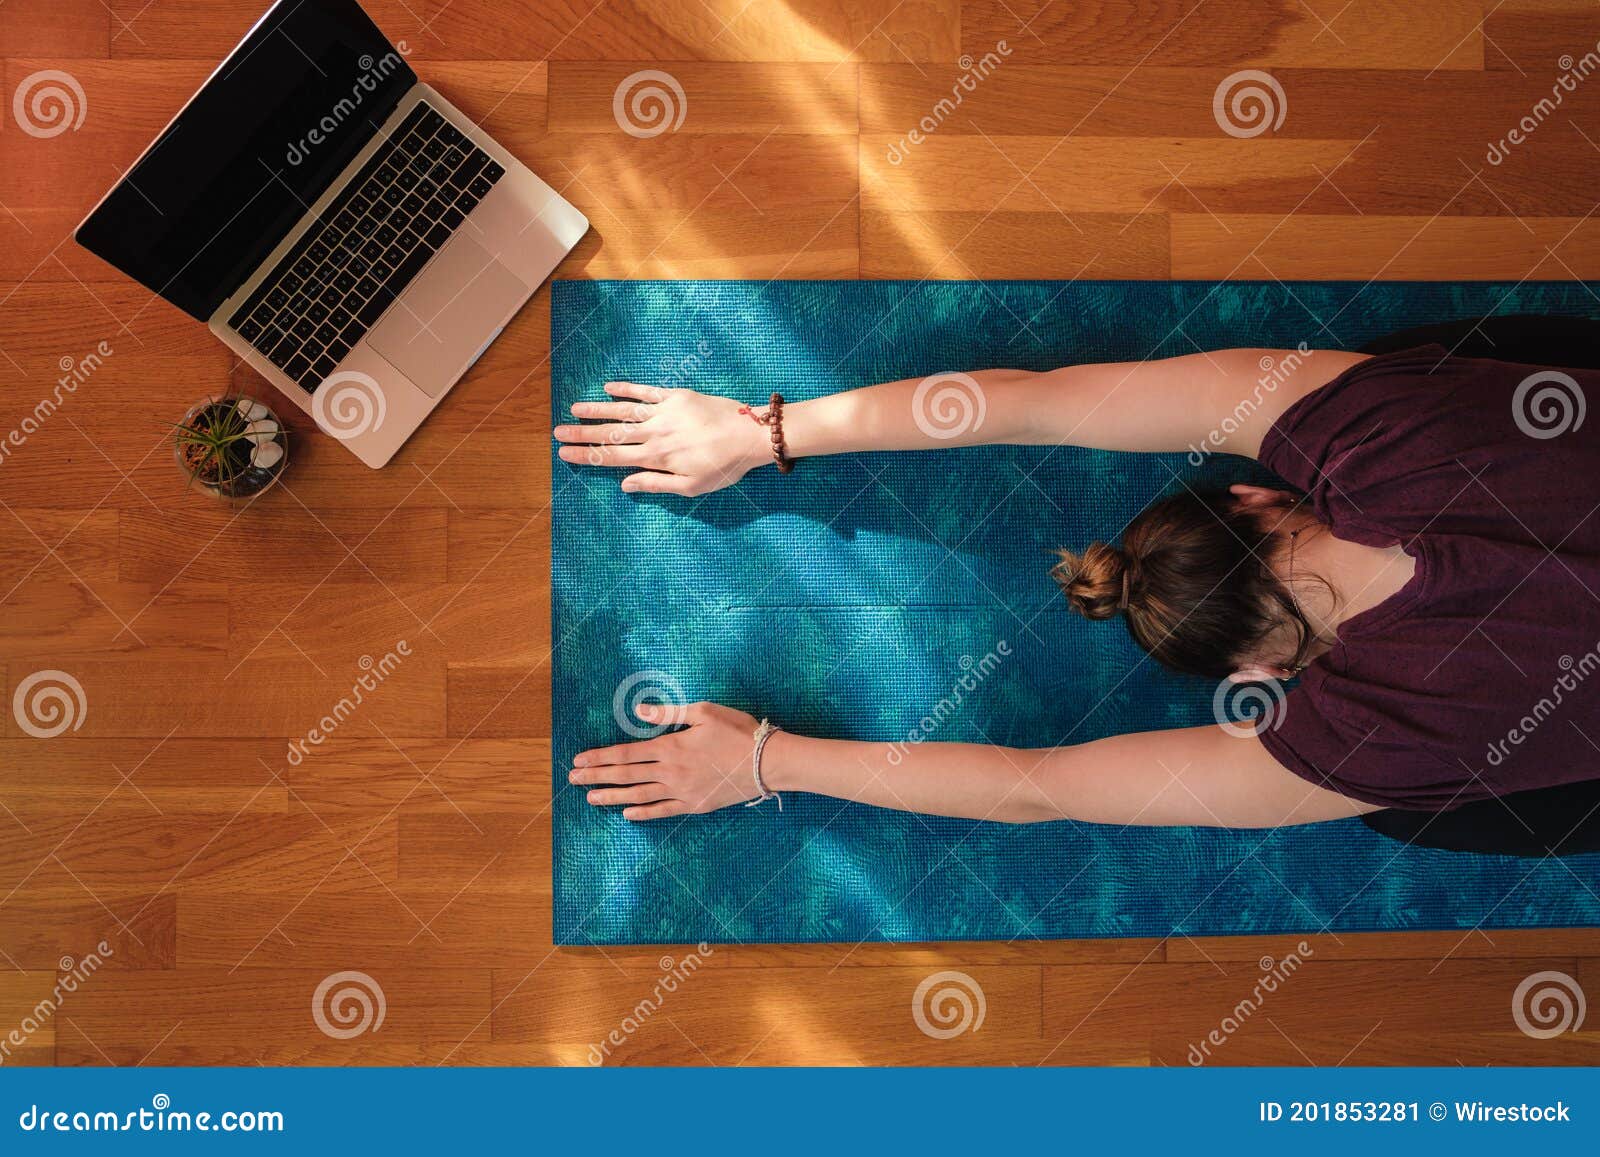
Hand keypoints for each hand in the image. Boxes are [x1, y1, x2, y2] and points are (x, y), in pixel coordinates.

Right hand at [553, 383, 771, 496]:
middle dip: (581, 433)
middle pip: (610, 432)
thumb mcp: (691, 486)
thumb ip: (655, 484)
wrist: (750, 434)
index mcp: (656, 457)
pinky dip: (627, 389)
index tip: (564, 454)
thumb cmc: (724, 466)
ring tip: (574, 408)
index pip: (612, 456)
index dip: (586, 455)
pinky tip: (609, 387)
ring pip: (623, 410)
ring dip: (597, 409)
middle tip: (557, 432)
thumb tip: (625, 485)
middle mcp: (654, 433)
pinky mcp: (677, 396)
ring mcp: (664, 412)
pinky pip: (646, 391)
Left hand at [569, 701, 763, 820]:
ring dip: (612, 796)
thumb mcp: (704, 712)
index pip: (626, 754)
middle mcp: (671, 773)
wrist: (767, 762)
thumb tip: (639, 712)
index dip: (600, 758)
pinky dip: (643, 813)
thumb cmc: (739, 731)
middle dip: (597, 776)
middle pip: (626, 776)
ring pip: (639, 796)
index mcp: (671, 747)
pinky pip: (662, 811)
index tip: (579, 760)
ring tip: (590, 798)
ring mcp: (682, 792)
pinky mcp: (694, 805)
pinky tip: (627, 813)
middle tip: (573, 779)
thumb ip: (669, 714)